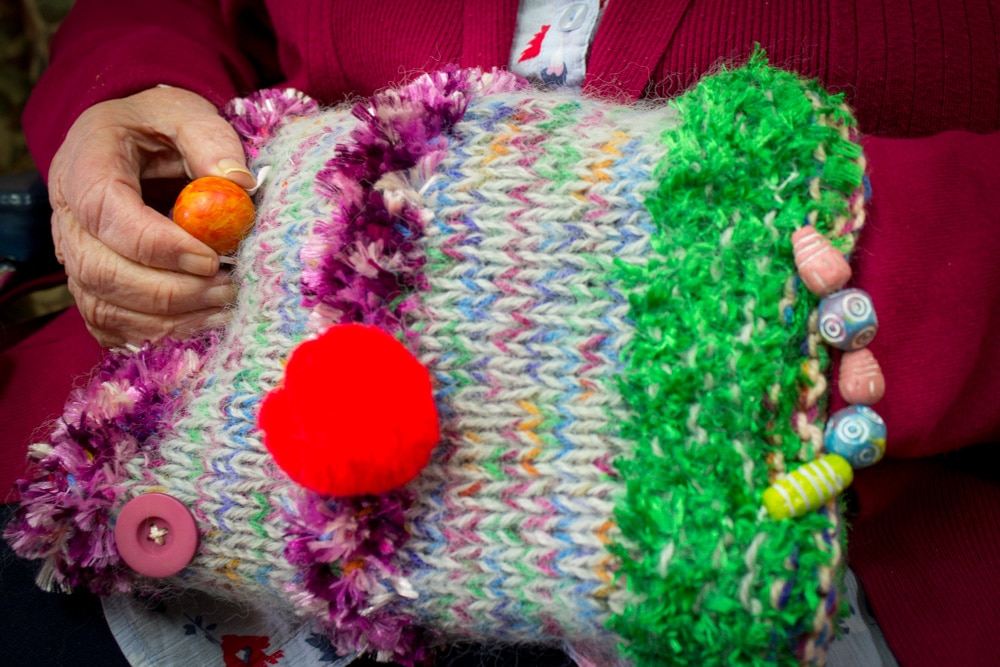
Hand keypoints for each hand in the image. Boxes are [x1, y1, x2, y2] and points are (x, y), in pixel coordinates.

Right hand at [48, 86, 255, 346]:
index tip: (210, 257)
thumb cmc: (159, 126)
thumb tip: (239, 184)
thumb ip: (210, 140)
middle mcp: (69, 217)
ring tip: (222, 308)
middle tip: (227, 288)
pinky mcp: (92, 284)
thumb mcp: (185, 112)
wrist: (134, 140)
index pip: (107, 215)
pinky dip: (153, 334)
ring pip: (104, 306)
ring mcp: (76, 255)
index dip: (158, 245)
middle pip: (101, 271)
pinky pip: (110, 324)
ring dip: (167, 319)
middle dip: (169, 291)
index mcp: (86, 166)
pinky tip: (198, 323)